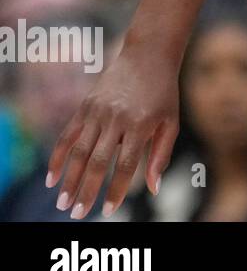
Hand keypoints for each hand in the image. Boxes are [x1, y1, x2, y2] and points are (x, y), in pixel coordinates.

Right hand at [46, 42, 180, 218]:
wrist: (147, 56)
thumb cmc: (163, 93)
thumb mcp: (171, 122)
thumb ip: (161, 155)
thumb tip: (152, 188)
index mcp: (141, 124)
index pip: (125, 165)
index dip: (116, 189)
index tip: (108, 210)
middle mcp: (117, 119)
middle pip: (98, 162)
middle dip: (86, 190)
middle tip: (77, 214)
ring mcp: (98, 112)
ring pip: (79, 151)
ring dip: (69, 179)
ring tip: (63, 202)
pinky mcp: (85, 106)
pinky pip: (67, 135)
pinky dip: (58, 157)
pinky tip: (52, 178)